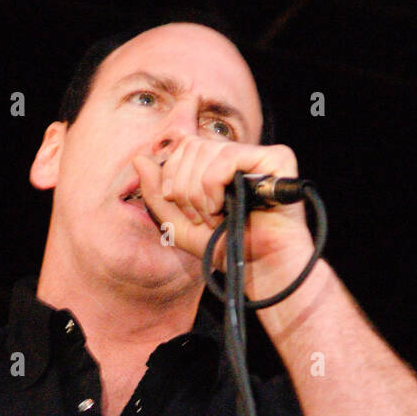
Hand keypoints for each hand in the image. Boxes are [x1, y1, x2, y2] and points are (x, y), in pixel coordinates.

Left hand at [132, 136, 315, 290]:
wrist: (259, 268)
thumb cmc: (226, 247)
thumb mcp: (178, 225)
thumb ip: (156, 194)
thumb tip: (138, 159)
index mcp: (219, 164)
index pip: (183, 147)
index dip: (174, 178)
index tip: (188, 213)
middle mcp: (239, 155)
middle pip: (191, 146)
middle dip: (185, 190)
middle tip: (203, 218)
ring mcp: (259, 155)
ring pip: (206, 152)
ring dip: (201, 195)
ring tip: (216, 217)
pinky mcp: (278, 158)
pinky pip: (227, 157)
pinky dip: (216, 188)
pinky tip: (228, 209)